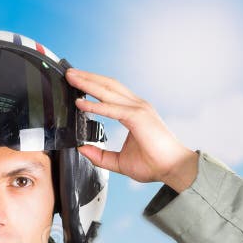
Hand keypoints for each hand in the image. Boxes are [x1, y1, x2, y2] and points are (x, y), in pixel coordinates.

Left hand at [65, 68, 198, 191]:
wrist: (174, 168)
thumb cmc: (154, 164)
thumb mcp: (119, 162)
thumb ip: (100, 156)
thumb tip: (82, 149)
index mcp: (134, 112)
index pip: (111, 92)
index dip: (94, 85)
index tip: (77, 82)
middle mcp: (137, 106)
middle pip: (108, 85)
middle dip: (87, 78)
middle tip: (69, 73)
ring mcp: (138, 109)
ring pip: (108, 91)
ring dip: (88, 84)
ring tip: (72, 79)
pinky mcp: (138, 118)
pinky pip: (112, 109)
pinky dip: (95, 105)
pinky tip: (80, 103)